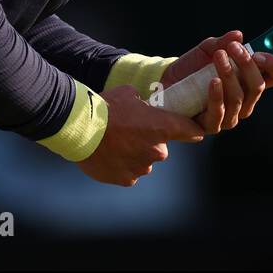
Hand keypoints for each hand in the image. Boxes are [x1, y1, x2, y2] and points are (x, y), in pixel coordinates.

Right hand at [76, 85, 205, 186]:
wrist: (80, 127)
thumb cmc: (105, 106)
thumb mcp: (128, 93)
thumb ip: (142, 102)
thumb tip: (142, 105)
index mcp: (163, 127)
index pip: (192, 131)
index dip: (190, 130)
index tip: (191, 131)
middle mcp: (157, 151)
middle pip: (160, 147)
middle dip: (148, 141)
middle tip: (129, 131)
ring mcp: (142, 167)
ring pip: (143, 161)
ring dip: (133, 153)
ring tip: (113, 142)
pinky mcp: (126, 179)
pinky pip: (128, 172)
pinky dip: (121, 165)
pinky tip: (107, 154)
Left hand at [160, 30, 272, 133]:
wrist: (166, 82)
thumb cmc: (192, 68)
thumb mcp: (207, 50)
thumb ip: (223, 42)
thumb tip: (238, 35)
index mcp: (250, 81)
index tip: (259, 52)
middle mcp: (245, 101)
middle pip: (258, 86)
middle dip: (248, 65)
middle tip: (234, 48)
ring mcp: (230, 115)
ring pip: (239, 97)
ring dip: (229, 74)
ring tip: (218, 57)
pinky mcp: (212, 125)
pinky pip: (220, 112)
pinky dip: (217, 95)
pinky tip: (213, 81)